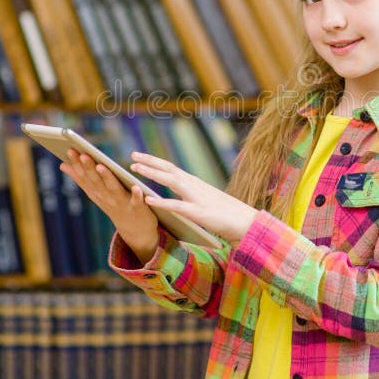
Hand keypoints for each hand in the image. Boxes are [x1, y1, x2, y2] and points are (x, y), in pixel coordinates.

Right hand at [60, 148, 158, 263]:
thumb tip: (62, 164)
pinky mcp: (138, 207)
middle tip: (83, 154)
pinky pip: (136, 201)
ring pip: (113, 189)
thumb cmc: (114, 205)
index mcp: (96, 192)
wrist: (135, 230)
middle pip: (96, 181)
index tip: (70, 149)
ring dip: (107, 178)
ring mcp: (121, 203)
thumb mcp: (96, 193)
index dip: (77, 164)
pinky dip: (136, 195)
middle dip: (89, 168)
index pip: (85, 176)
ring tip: (101, 166)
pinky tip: (136, 187)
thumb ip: (81, 179)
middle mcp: (106, 197)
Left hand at [130, 152, 258, 243]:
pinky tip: (149, 200)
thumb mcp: (205, 200)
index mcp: (195, 183)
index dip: (155, 162)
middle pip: (169, 169)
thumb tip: (180, 191)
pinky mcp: (199, 213)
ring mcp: (197, 197)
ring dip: (152, 173)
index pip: (171, 168)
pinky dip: (162, 202)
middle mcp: (195, 185)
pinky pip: (177, 206)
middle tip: (132, 155)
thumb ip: (192, 195)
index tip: (139, 156)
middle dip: (149, 161)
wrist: (246, 222)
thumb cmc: (226, 213)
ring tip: (135, 168)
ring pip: (171, 181)